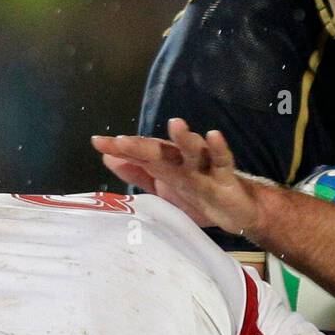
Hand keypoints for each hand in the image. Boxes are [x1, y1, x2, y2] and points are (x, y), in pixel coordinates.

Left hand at [91, 120, 262, 234]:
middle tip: (121, 142)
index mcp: (167, 165)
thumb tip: (108, 159)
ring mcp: (205, 167)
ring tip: (175, 124)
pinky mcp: (226, 176)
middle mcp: (183, 161)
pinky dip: (218, 148)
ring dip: (184, 138)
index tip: (98, 142)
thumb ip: (139, 174)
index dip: (121, 150)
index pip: (140, 155)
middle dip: (141, 147)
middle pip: (161, 152)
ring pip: (192, 150)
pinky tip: (213, 135)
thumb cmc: (199, 195)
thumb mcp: (164, 189)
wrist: (236, 211)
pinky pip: (222, 160)